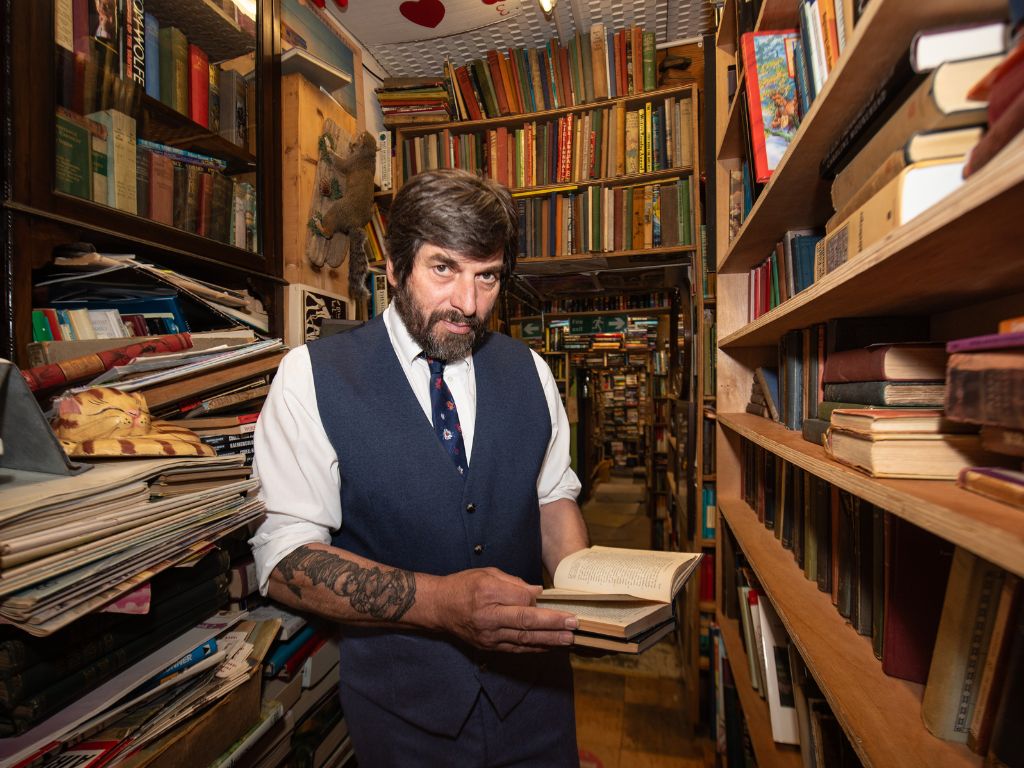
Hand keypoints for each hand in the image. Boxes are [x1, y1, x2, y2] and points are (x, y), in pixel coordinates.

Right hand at [433, 568, 577, 652]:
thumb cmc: (463, 585)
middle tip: (574, 624)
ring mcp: (488, 636)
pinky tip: (551, 645)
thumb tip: (536, 593)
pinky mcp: (489, 647)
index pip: (520, 600)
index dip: (539, 601)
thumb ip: (513, 583)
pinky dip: (535, 647)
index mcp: (486, 594)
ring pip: (523, 639)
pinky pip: (516, 648)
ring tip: (569, 639)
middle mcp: (487, 618)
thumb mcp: (487, 574)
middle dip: (553, 624)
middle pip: (525, 623)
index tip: (555, 600)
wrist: (439, 607)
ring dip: (549, 640)